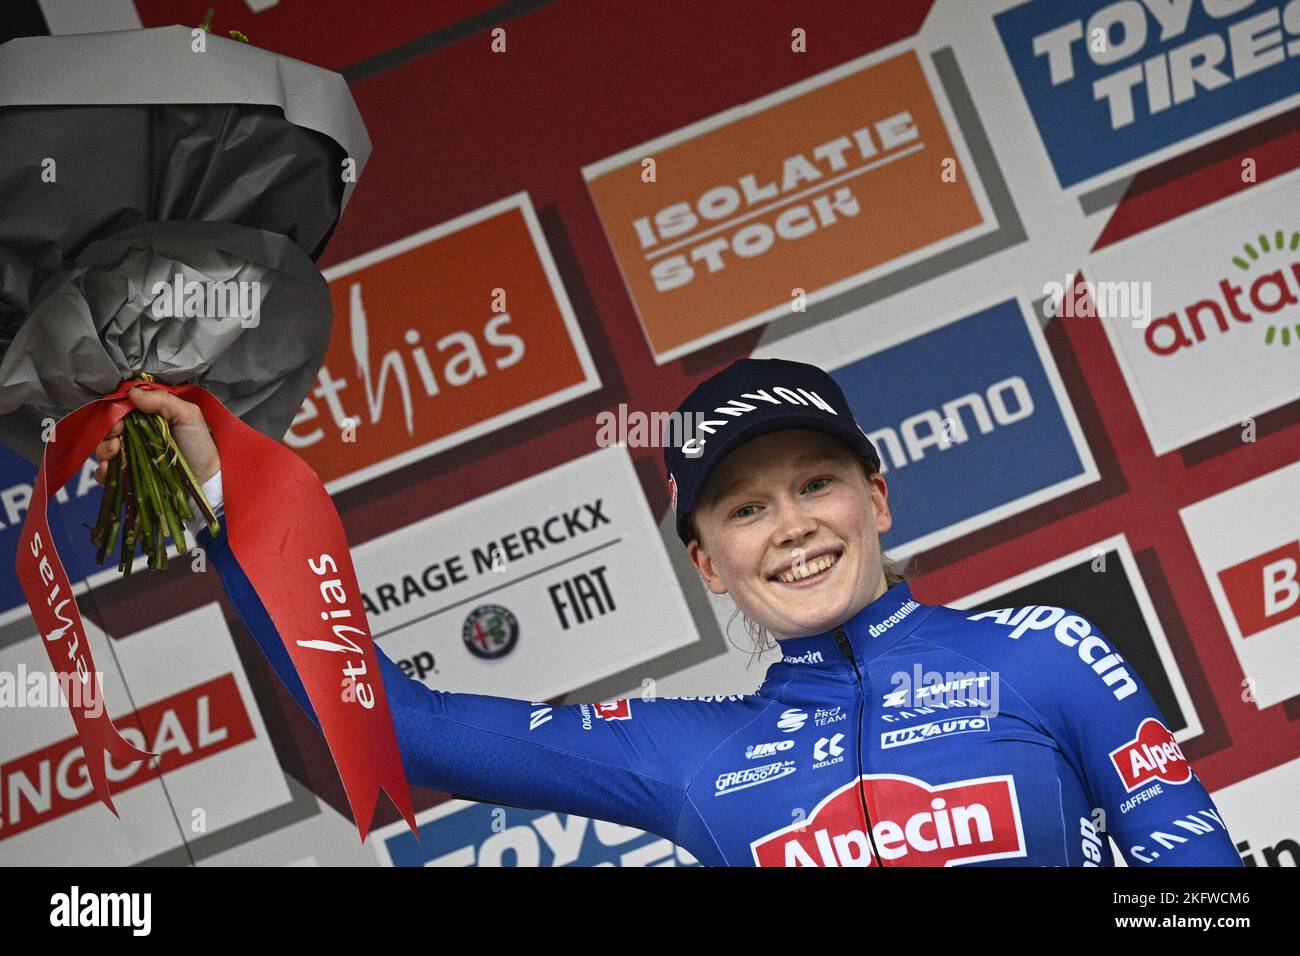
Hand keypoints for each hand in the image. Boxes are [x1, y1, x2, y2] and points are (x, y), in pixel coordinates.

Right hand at [93, 387, 219, 486]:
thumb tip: (132, 392)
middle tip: (118, 434)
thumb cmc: (199, 446)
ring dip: (104, 448)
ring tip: (115, 451)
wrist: (206, 479)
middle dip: (108, 431)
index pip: (122, 410)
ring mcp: (131, 456)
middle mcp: (137, 436)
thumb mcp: (188, 415)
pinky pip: (105, 474)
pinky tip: (110, 468)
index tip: (120, 419)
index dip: (116, 412)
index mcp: (149, 418)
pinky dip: (103, 471)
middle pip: (109, 429)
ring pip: (104, 449)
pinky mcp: (128, 477)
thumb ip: (163, 400)